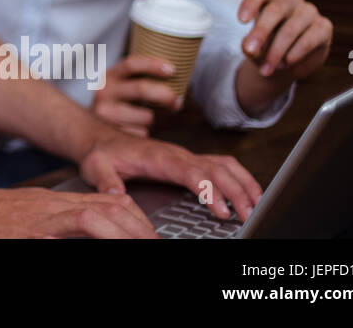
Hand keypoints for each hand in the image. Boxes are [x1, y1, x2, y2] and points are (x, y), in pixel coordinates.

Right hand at [0, 183, 156, 237]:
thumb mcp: (26, 222)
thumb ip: (55, 228)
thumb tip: (83, 236)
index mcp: (56, 204)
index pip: (110, 204)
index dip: (138, 221)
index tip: (151, 237)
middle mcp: (54, 205)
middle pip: (113, 207)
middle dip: (142, 229)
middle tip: (157, 246)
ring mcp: (43, 215)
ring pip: (98, 215)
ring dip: (126, 233)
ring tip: (144, 247)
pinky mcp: (30, 228)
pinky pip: (70, 228)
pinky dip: (94, 235)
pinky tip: (102, 242)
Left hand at [78, 132, 263, 221]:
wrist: (99, 137)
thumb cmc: (101, 153)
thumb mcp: (96, 167)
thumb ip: (106, 181)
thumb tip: (116, 194)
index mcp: (158, 158)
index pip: (191, 173)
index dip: (209, 191)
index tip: (221, 211)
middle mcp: (176, 154)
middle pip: (215, 169)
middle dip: (235, 191)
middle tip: (247, 216)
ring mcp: (184, 155)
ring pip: (223, 164)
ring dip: (242, 183)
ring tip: (256, 205)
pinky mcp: (187, 159)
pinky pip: (220, 163)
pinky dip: (238, 176)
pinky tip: (247, 192)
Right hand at [91, 55, 183, 134]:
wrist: (87, 126)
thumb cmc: (115, 102)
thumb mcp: (119, 86)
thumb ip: (139, 79)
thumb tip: (179, 78)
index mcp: (109, 76)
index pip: (131, 64)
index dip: (153, 65)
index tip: (173, 70)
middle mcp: (104, 93)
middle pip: (142, 89)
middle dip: (166, 95)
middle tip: (178, 102)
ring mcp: (105, 114)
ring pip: (146, 116)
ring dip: (155, 119)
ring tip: (148, 118)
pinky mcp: (111, 134)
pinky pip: (142, 134)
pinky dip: (145, 133)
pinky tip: (136, 129)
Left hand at [238, 0, 332, 79]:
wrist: (286, 62)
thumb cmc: (264, 46)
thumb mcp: (253, 47)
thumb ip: (249, 46)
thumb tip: (250, 49)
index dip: (250, 2)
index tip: (241, 20)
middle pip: (275, 10)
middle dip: (261, 32)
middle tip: (250, 51)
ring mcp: (308, 10)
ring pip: (291, 27)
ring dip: (278, 50)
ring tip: (268, 68)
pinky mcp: (324, 26)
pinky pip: (310, 38)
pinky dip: (297, 52)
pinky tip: (287, 62)